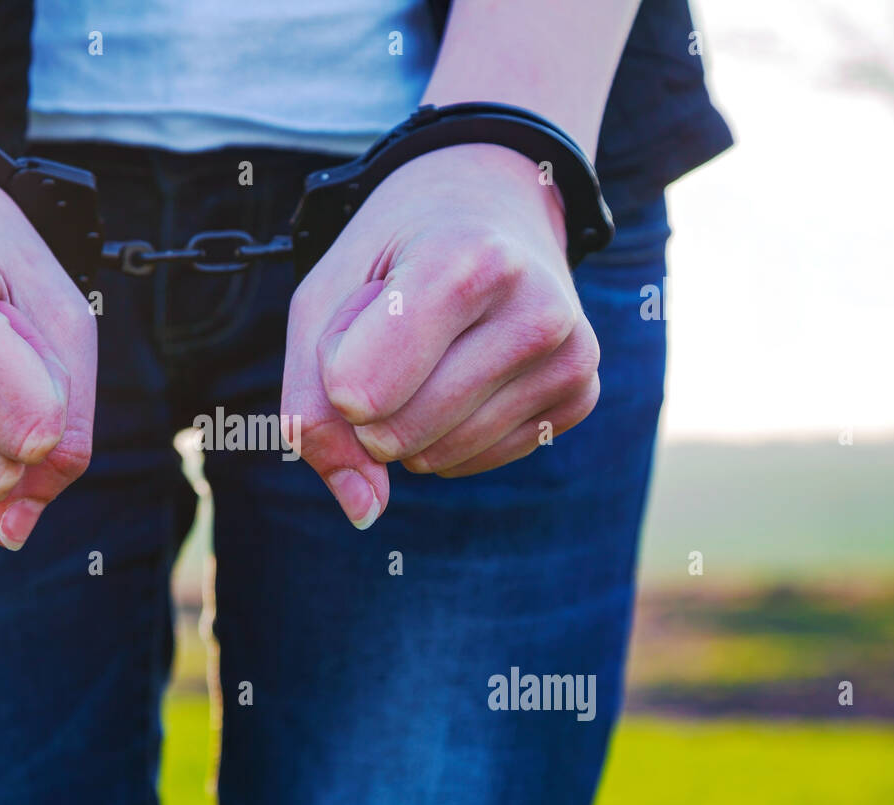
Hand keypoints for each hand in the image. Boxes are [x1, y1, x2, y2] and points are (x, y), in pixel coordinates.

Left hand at [281, 143, 600, 528]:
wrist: (490, 204)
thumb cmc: (392, 252)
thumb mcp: (323, 301)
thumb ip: (313, 410)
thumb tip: (364, 511)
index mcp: (467, 261)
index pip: (357, 393)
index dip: (333, 369)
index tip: (365, 308)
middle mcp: (536, 311)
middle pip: (393, 436)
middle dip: (367, 400)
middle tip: (396, 326)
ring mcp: (571, 357)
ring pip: (432, 457)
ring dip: (403, 419)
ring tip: (433, 342)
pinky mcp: (580, 396)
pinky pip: (468, 461)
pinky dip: (441, 432)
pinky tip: (463, 368)